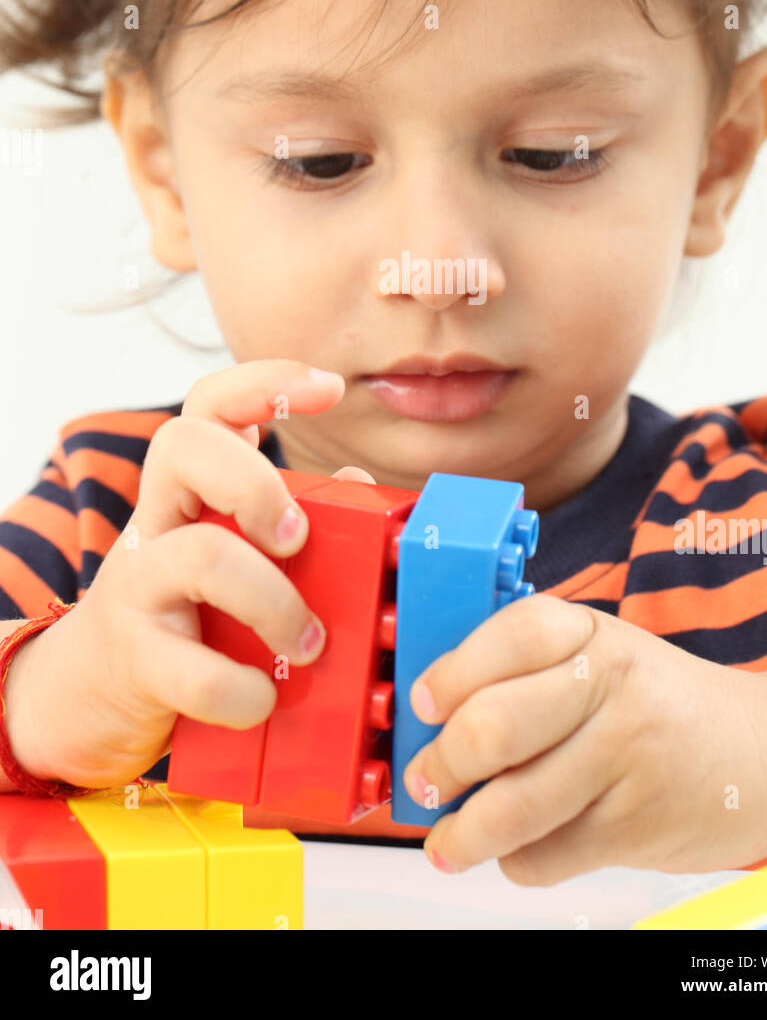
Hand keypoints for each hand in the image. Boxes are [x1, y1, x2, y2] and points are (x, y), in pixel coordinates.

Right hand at [4, 359, 373, 788]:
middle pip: (182, 447)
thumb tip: (360, 486)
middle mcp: (156, 521)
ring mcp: (138, 586)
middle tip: (296, 536)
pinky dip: (242, 690)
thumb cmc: (189, 612)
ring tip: (308, 642)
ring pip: (200, 557)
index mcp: (189, 489)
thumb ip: (296, 520)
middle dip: (254, 481)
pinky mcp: (135, 659)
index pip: (210, 404)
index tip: (329, 389)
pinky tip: (264, 698)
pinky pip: (191, 669)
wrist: (92, 694)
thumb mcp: (237, 556)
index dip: (265, 383)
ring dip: (275, 602)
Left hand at [401, 595, 766, 882]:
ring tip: (447, 839)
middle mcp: (611, 688)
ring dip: (462, 834)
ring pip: (512, 807)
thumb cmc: (659, 704)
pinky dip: (516, 861)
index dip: (451, 674)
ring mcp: (627, 758)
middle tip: (425, 781)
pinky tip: (517, 848)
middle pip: (494, 727)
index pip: (509, 637)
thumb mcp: (603, 657)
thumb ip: (528, 674)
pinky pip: (546, 855)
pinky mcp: (636, 826)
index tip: (423, 705)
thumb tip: (433, 721)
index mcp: (592, 636)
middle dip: (440, 765)